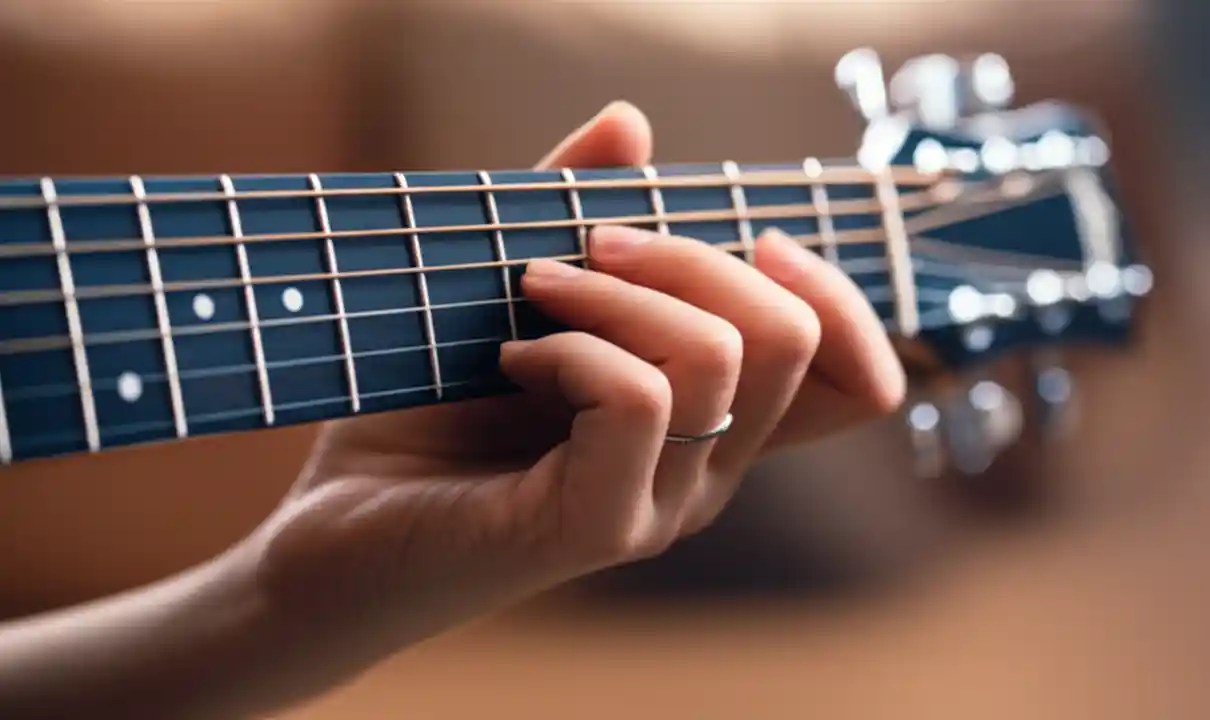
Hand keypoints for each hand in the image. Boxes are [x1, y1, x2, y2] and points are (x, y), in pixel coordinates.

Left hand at [248, 101, 905, 664]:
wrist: (336, 533)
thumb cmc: (429, 419)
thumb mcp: (516, 299)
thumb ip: (577, 217)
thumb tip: (629, 126)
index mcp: (710, 428)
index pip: (856, 384)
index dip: (840, 296)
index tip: (752, 235)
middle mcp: (706, 475)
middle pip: (793, 339)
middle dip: (694, 253)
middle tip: (589, 244)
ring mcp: (658, 507)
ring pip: (718, 357)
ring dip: (620, 289)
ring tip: (532, 288)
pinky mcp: (593, 526)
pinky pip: (636, 398)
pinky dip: (571, 345)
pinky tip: (508, 355)